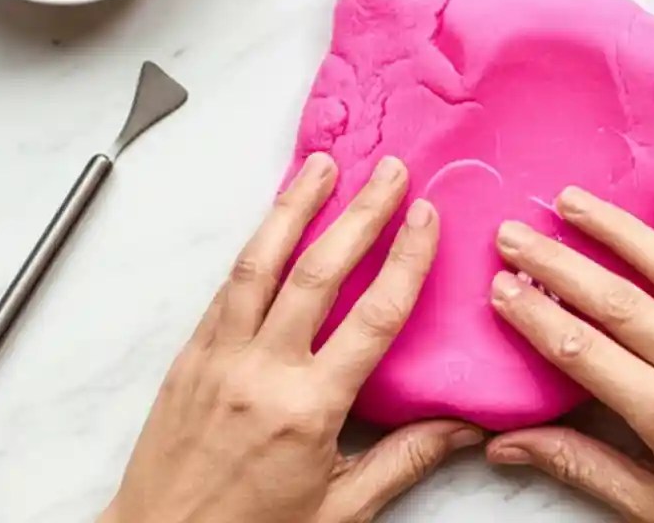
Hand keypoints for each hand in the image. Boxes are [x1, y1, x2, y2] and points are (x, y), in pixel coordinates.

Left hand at [101, 154, 481, 522]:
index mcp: (308, 409)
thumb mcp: (340, 511)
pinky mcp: (190, 354)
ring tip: (320, 166)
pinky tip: (272, 222)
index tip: (425, 217)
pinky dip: (254, 246)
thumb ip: (404, 461)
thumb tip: (463, 427)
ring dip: (294, 207)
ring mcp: (220, 356)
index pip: (372, 318)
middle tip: (388, 171)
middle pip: (318, 272)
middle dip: (358, 213)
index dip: (404, 261)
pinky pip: (226, 287)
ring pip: (261, 263)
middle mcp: (262, 370)